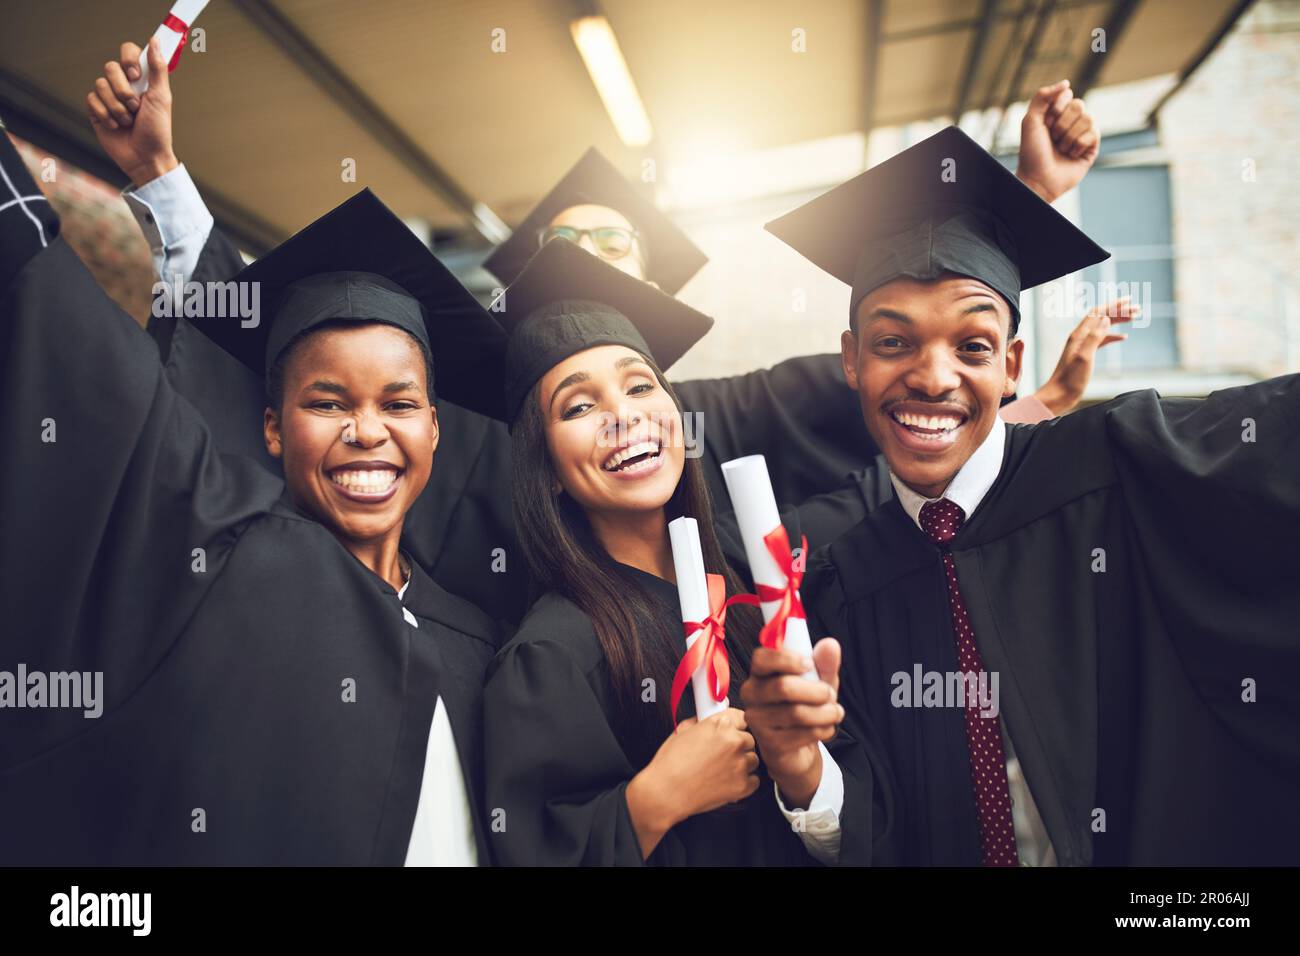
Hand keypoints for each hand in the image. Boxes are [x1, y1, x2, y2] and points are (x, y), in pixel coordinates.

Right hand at [87, 38, 177, 187]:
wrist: (145, 157)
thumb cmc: (158, 130)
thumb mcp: (162, 98)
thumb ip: (158, 69)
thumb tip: (155, 41)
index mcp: (141, 79)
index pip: (127, 52)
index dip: (128, 60)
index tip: (136, 75)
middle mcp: (123, 85)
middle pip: (110, 68)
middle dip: (123, 91)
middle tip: (136, 108)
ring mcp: (108, 97)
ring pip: (100, 84)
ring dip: (116, 107)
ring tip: (128, 121)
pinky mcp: (96, 110)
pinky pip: (91, 99)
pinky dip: (105, 114)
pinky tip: (115, 126)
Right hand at [625, 707, 758, 856]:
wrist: (666, 792)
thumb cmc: (669, 765)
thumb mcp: (681, 731)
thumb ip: (701, 722)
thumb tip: (708, 719)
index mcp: (719, 725)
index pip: (741, 717)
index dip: (735, 725)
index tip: (733, 729)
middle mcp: (733, 742)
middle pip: (748, 739)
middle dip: (737, 745)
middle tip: (721, 754)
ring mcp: (740, 764)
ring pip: (753, 759)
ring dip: (741, 763)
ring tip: (721, 769)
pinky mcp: (742, 785)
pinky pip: (754, 780)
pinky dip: (744, 781)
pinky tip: (727, 781)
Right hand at [740, 639, 844, 808]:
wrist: (799, 745)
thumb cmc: (806, 705)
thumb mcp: (819, 681)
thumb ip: (824, 663)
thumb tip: (830, 645)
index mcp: (760, 672)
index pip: (762, 658)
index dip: (786, 660)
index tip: (809, 664)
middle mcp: (751, 694)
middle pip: (783, 687)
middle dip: (816, 691)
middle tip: (831, 694)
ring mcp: (757, 720)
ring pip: (796, 713)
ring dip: (825, 713)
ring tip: (836, 712)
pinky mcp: (769, 743)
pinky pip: (800, 734)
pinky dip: (822, 730)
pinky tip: (826, 728)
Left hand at [1016, 80, 1098, 202]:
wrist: (1038, 179)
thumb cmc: (1032, 152)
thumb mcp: (1030, 120)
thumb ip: (1042, 96)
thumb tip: (1066, 82)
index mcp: (1056, 113)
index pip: (1067, 94)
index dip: (1056, 109)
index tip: (1046, 124)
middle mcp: (1071, 121)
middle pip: (1079, 105)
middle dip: (1062, 124)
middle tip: (1053, 139)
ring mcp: (1082, 133)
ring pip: (1088, 118)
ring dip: (1069, 136)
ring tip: (1061, 149)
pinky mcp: (1092, 147)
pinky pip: (1094, 133)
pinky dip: (1079, 144)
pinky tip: (1071, 155)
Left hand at [1033, 298, 1138, 414]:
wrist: (1059, 395)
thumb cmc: (1070, 379)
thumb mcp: (1085, 357)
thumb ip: (1094, 337)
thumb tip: (1105, 318)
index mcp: (1079, 335)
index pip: (1098, 313)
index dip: (1114, 305)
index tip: (1130, 301)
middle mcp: (1080, 337)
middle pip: (1101, 317)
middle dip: (1119, 311)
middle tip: (1138, 309)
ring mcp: (1082, 346)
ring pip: (1102, 327)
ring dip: (1117, 321)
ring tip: (1133, 318)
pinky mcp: (1085, 355)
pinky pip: (1101, 340)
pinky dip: (1113, 336)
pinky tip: (1123, 337)